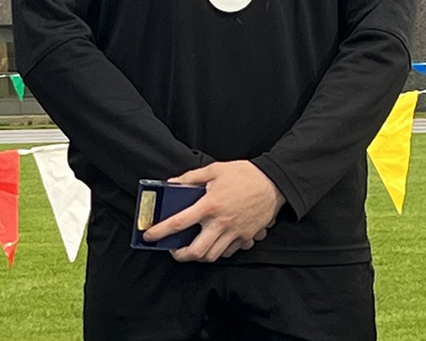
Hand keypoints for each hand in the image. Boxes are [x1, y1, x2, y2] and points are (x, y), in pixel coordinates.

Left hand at [144, 160, 282, 263]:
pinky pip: (229, 252)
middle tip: (173, 250)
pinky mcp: (246, 237)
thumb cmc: (246, 175)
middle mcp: (221, 223)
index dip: (161, 231)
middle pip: (196, 251)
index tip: (149, 236)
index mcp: (210, 205)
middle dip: (180, 256)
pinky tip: (214, 243)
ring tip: (192, 248)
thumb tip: (173, 183)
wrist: (275, 183)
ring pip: (212, 256)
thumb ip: (191, 177)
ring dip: (199, 256)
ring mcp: (235, 233)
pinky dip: (219, 252)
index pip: (179, 222)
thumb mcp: (215, 169)